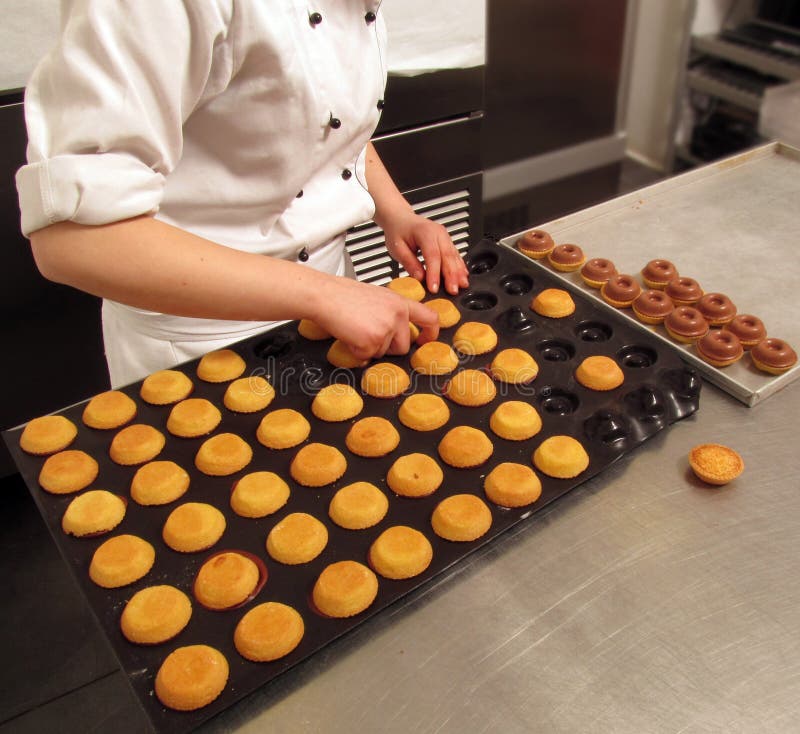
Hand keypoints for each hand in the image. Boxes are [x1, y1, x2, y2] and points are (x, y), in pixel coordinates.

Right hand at [311, 275, 439, 359]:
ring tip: (356, 329)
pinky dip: (356, 351)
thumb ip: (392, 312)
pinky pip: (367, 357)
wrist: (325, 296)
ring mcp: (386, 329)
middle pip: (403, 347)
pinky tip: (349, 335)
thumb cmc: (344, 295)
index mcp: (400, 302)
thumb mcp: (378, 297)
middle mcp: (398, 315)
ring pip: (383, 353)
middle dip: (388, 348)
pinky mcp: (371, 341)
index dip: (430, 333)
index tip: (424, 340)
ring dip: (369, 348)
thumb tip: (396, 332)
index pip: (430, 318)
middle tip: (369, 334)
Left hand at [383, 210, 469, 295]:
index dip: (434, 273)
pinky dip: (460, 266)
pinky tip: (463, 276)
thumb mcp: (397, 248)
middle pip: (447, 256)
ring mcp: (444, 236)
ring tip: (461, 286)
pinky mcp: (447, 241)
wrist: (400, 219)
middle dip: (452, 275)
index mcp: (425, 232)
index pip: (432, 255)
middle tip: (453, 291)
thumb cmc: (398, 231)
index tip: (434, 288)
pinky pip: (455, 255)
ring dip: (459, 272)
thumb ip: (409, 263)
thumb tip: (420, 278)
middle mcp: (438, 233)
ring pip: (454, 256)